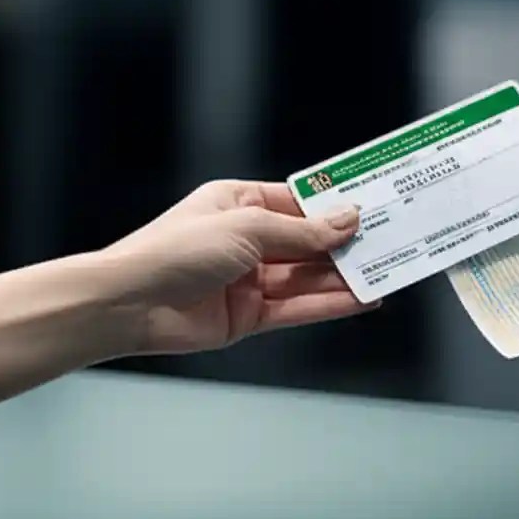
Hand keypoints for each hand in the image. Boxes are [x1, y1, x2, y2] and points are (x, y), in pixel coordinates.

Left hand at [101, 180, 373, 354]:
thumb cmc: (173, 251)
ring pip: (307, 277)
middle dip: (345, 244)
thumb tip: (347, 220)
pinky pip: (298, 307)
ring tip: (385, 272)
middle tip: (390, 242)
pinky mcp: (248, 316)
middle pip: (307, 242)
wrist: (129, 304)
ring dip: (344, 276)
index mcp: (237, 202)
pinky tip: (361, 299)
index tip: (372, 206)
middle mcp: (245, 240)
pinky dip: (330, 304)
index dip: (334, 206)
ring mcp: (248, 280)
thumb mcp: (246, 228)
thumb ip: (302, 232)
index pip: (298, 202)